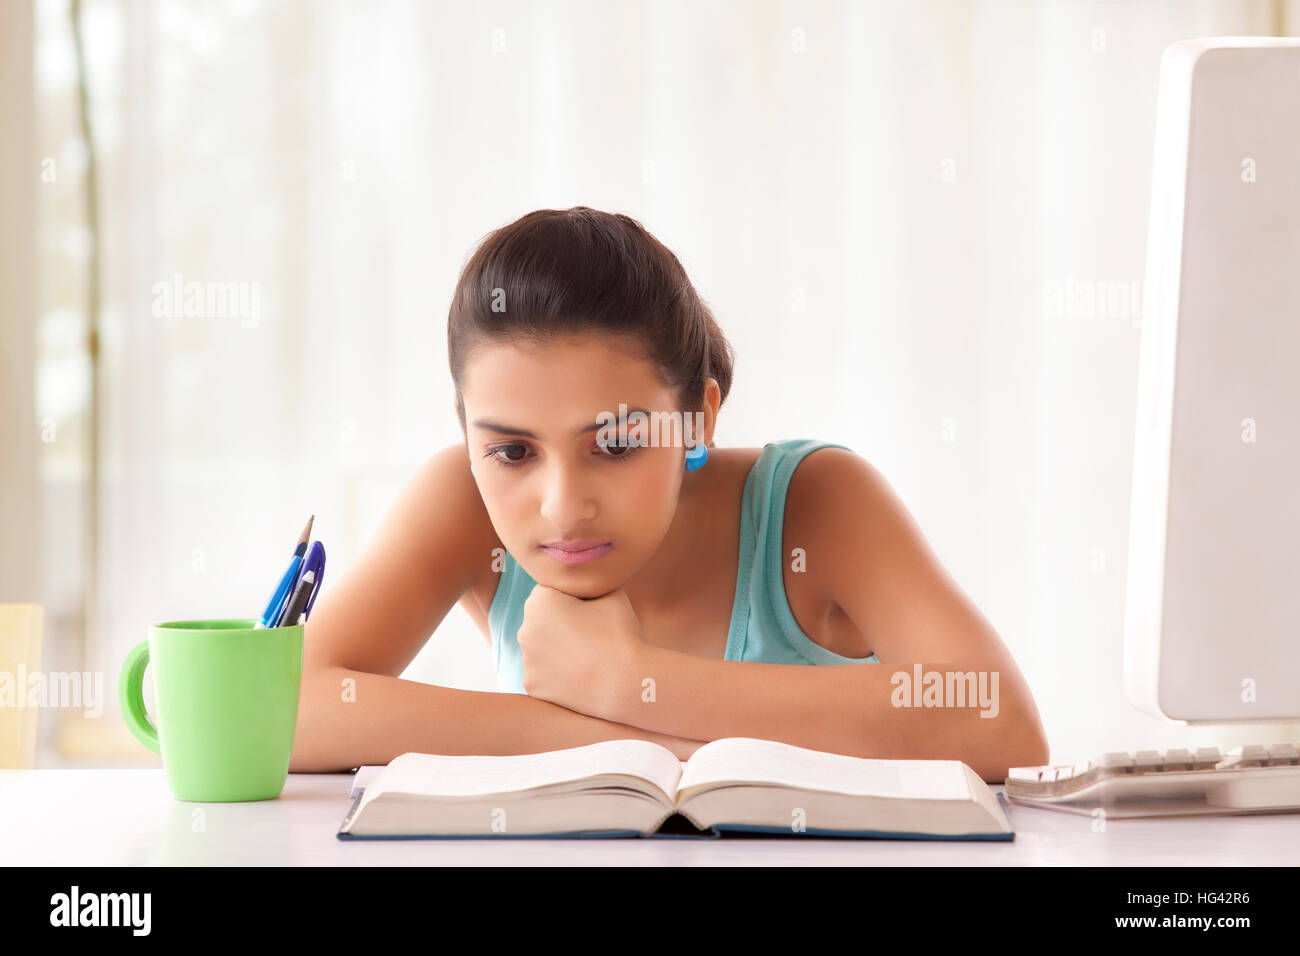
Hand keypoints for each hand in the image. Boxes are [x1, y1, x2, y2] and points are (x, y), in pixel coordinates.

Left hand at [517, 584, 645, 721]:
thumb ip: (590, 582)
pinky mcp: (532, 686)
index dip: (573, 600)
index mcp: (540, 601)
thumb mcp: (612, 593)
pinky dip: (556, 675)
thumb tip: (585, 580)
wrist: (626, 684)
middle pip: (542, 620)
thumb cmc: (620, 635)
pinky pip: (543, 674)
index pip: (551, 592)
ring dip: (557, 650)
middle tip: (590, 636)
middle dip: (559, 624)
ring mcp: (526, 661)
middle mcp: (525, 629)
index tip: (591, 613)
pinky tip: (579, 675)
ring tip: (586, 658)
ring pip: (541, 648)